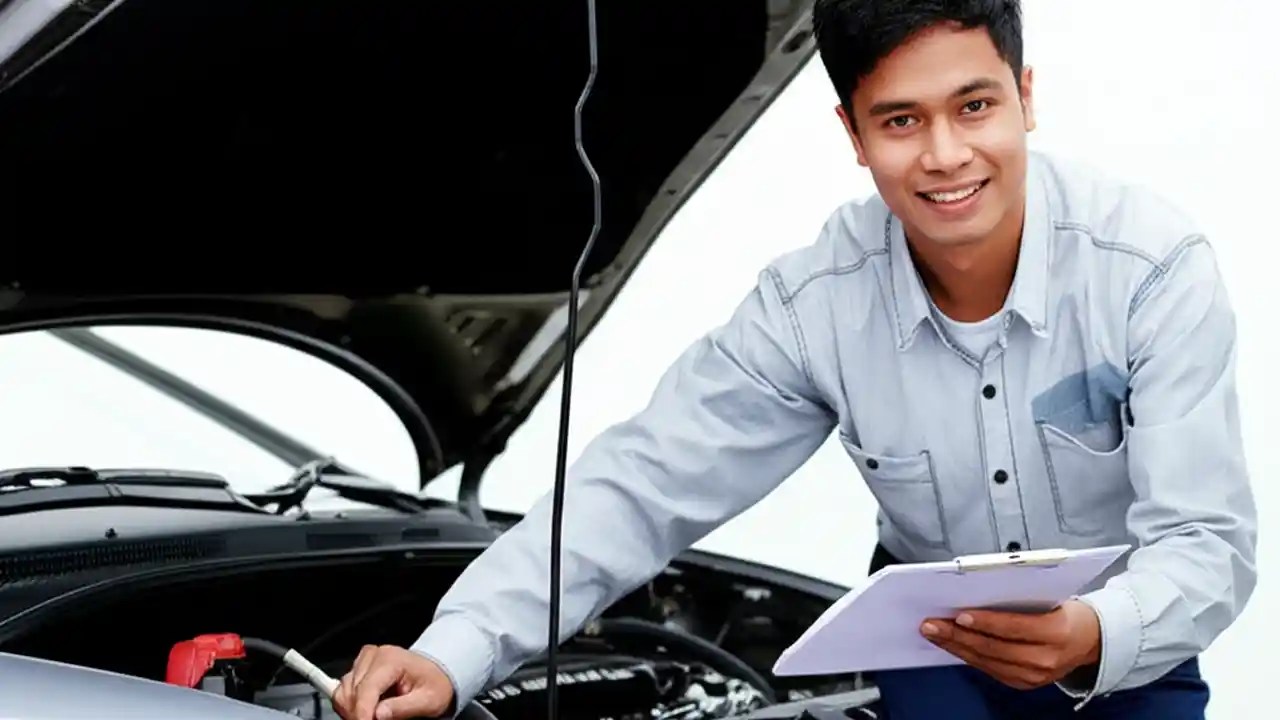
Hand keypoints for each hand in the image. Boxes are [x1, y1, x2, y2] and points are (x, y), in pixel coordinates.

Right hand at [331, 644, 453, 719]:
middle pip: (351, 693)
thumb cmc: (434, 685)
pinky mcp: (359, 667)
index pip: (366, 690)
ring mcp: (364, 660)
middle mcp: (374, 656)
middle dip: (359, 714)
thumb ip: (403, 708)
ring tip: (372, 718)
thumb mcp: (428, 701)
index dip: (363, 714)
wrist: (436, 673)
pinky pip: (343, 690)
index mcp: (391, 660)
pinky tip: (366, 711)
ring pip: (343, 692)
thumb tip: (378, 715)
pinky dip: (350, 705)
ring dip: (352, 710)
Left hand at [920, 600, 1101, 689]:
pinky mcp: (1024, 683)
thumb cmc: (1067, 612)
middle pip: (994, 648)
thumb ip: (1019, 595)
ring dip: (956, 646)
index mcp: (1057, 632)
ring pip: (987, 661)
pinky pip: (989, 669)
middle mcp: (1046, 659)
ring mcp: (1034, 676)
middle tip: (932, 623)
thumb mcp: (1052, 596)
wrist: (1090, 640)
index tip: (959, 614)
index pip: (1015, 627)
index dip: (985, 622)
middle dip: (959, 635)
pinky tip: (952, 644)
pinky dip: (967, 656)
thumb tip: (976, 589)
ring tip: (934, 633)